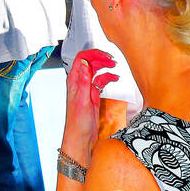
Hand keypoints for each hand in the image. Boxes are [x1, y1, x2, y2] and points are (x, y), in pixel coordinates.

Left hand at [63, 48, 118, 162]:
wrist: (80, 136)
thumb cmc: (78, 122)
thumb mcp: (82, 100)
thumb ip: (83, 81)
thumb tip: (84, 62)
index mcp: (74, 80)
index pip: (81, 58)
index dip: (93, 54)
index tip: (105, 56)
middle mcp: (79, 81)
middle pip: (89, 62)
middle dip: (101, 58)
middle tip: (112, 60)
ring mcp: (86, 87)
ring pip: (95, 70)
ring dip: (105, 66)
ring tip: (114, 66)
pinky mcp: (93, 94)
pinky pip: (100, 81)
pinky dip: (108, 77)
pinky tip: (115, 78)